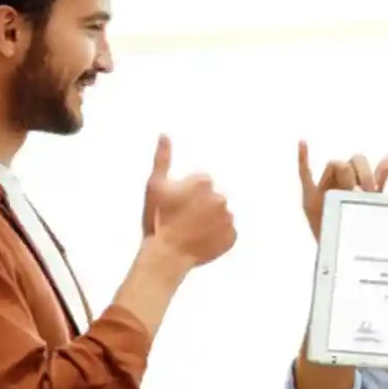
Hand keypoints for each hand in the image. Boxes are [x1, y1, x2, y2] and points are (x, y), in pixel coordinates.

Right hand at [143, 135, 236, 265]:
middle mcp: (221, 198)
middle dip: (200, 207)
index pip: (201, 184)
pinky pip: (226, 233)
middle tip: (183, 220)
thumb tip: (165, 134)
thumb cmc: (157, 218)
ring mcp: (228, 219)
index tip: (177, 205)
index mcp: (204, 182)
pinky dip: (217, 236)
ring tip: (192, 231)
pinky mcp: (232, 237)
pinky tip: (201, 240)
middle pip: (212, 199)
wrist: (166, 254)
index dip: (187, 194)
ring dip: (210, 221)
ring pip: (220, 215)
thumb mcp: (155, 185)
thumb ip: (163, 158)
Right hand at [298, 141, 387, 240]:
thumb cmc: (356, 231)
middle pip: (355, 160)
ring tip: (352, 194)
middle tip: (369, 191)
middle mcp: (343, 181)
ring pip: (336, 164)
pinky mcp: (310, 198)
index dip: (373, 169)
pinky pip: (303, 173)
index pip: (367, 163)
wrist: (339, 256)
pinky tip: (303, 143)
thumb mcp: (372, 206)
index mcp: (359, 182)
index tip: (377, 186)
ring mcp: (326, 188)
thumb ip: (379, 182)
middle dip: (364, 172)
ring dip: (346, 175)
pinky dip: (302, 157)